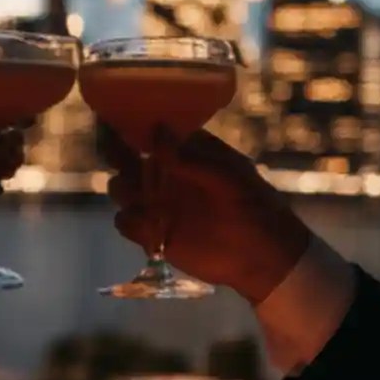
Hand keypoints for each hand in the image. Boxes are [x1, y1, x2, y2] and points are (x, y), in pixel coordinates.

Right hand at [107, 129, 311, 302]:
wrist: (263, 258)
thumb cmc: (255, 208)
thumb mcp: (229, 178)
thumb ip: (192, 158)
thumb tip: (158, 130)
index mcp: (187, 151)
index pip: (152, 130)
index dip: (133, 123)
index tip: (120, 120)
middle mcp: (166, 173)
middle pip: (125, 157)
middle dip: (117, 154)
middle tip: (120, 157)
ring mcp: (158, 203)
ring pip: (120, 188)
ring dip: (123, 190)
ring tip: (146, 200)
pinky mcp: (153, 233)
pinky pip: (125, 222)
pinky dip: (131, 222)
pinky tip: (153, 228)